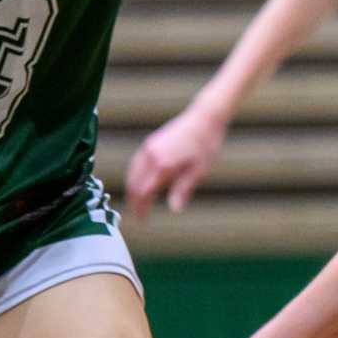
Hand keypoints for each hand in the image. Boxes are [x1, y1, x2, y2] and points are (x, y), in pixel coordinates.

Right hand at [126, 104, 228, 222]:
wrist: (204, 117)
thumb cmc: (206, 144)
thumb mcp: (198, 170)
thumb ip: (183, 190)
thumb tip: (174, 210)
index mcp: (163, 165)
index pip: (143, 193)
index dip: (140, 209)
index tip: (142, 220)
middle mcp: (151, 156)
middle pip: (134, 184)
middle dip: (134, 201)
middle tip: (138, 215)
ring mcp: (148, 147)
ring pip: (131, 173)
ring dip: (131, 189)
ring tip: (137, 202)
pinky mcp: (150, 142)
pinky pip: (135, 163)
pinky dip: (134, 176)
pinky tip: (139, 183)